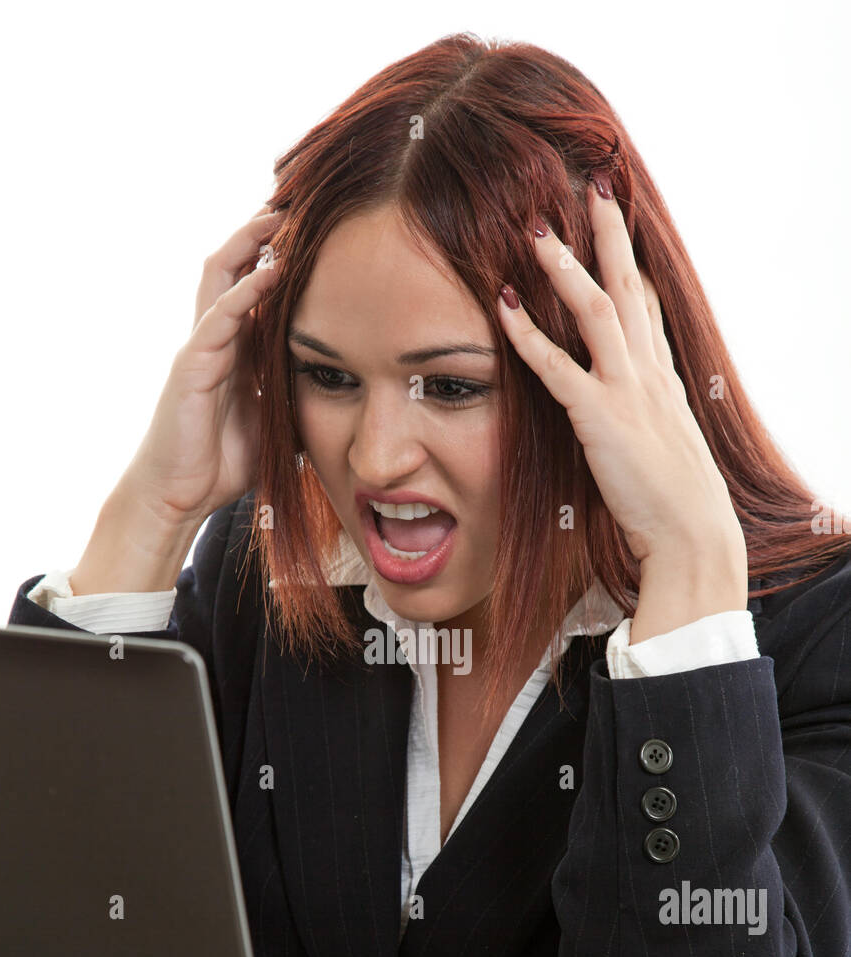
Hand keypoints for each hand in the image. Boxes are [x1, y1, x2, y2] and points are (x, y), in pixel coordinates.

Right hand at [124, 204, 281, 527]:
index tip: (313, 228)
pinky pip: (218, 320)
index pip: (254, 286)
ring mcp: (200, 349)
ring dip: (248, 245)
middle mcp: (215, 340)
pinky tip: (269, 273)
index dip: (277, 254)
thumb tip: (349, 397)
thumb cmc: (221, 464)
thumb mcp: (276, 423)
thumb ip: (299, 398)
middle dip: (260, 233)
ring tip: (279, 216)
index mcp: (235, 350)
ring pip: (221, 279)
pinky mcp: (190, 368)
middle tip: (295, 202)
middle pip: (233, 266)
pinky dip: (244, 293)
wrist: (178, 497)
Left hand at [496, 179, 746, 580]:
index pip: (645, 306)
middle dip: (611, 233)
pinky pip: (557, 366)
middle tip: (596, 185)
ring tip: (537, 227)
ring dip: (565, 265)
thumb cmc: (675, 504)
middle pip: (628, 286)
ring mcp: (626, 390)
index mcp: (662, 379)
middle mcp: (648, 373)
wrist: (691, 532)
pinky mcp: (601, 417)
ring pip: (595, 309)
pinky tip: (504, 305)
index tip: (620, 223)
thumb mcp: (663, 450)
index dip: (632, 262)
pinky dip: (528, 334)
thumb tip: (630, 421)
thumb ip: (643, 423)